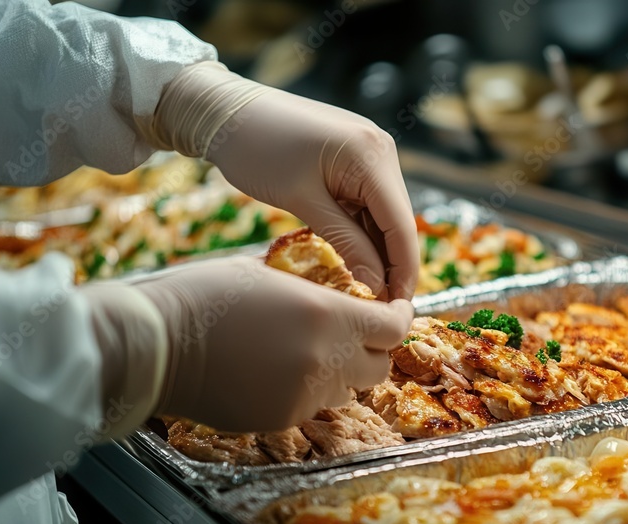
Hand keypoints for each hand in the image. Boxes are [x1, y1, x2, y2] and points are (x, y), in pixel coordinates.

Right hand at [131, 256, 412, 431]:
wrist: (154, 344)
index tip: (394, 311)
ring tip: (305, 351)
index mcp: (327, 316)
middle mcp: (325, 360)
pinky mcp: (281, 419)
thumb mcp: (267, 275)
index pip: (393, 327)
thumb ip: (313, 294)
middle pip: (379, 366)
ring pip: (346, 389)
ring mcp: (304, 395)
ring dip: (339, 371)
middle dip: (373, 349)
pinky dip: (306, 391)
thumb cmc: (203, 296)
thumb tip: (336, 300)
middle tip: (355, 334)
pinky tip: (276, 371)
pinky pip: (312, 406)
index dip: (399, 318)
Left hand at [148, 62, 418, 299]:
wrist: (223, 109)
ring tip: (368, 291)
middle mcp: (381, 150)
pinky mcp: (354, 158)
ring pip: (382, 214)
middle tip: (383, 308)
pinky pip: (366, 202)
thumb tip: (376, 284)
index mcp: (372, 156)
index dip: (403, 271)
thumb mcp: (301, 201)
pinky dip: (361, 231)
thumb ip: (345, 242)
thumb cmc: (256, 149)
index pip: (401, 225)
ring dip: (376, 250)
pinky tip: (354, 259)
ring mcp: (369, 152)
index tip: (398, 309)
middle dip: (392, 265)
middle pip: (397, 220)